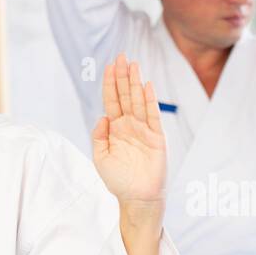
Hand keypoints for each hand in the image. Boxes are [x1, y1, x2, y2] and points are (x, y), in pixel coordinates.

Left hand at [92, 54, 167, 209]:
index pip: (112, 101)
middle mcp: (129, 126)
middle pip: (125, 95)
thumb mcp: (100, 158)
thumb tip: (102, 116)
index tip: (109, 66)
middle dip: (123, 76)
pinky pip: (153, 115)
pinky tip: (147, 86)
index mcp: (114, 129)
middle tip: (122, 56)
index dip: (110, 83)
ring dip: (135, 82)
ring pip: (138, 101)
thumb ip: (99, 136)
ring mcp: (143, 130)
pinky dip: (150, 100)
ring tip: (133, 64)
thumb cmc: (118, 180)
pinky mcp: (156, 137)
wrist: (137, 198)